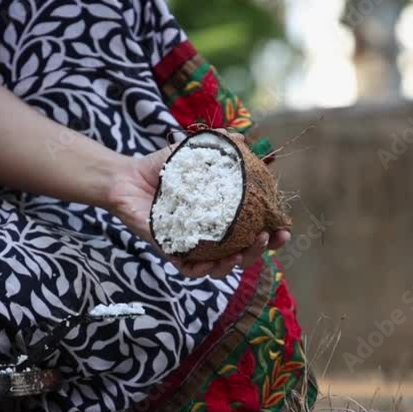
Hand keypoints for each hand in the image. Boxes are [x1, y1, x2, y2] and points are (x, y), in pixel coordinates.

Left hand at [107, 134, 290, 277]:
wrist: (128, 177)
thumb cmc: (164, 168)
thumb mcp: (194, 153)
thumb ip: (219, 146)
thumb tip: (242, 140)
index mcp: (223, 215)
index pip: (255, 229)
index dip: (274, 234)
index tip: (284, 230)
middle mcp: (211, 234)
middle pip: (244, 253)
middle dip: (259, 251)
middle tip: (264, 238)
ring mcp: (192, 245)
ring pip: (220, 268)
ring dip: (234, 264)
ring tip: (239, 253)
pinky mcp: (171, 251)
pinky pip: (189, 271)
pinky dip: (202, 271)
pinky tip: (209, 263)